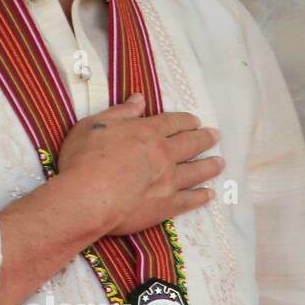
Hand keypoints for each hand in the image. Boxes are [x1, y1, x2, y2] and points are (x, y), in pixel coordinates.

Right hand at [58, 93, 221, 236]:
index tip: (196, 121)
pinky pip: (189, 200)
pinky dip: (201, 197)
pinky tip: (208, 195)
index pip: (172, 123)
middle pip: (190, 144)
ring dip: (209, 166)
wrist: (88, 197)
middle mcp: (163, 154)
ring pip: (196, 171)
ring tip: (220, 163)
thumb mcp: (94, 125)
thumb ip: (120, 112)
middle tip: (216, 136)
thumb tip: (139, 98)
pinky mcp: (165, 206)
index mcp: (146, 132)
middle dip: (204, 138)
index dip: (185, 120)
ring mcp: (168, 181)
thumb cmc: (84, 158)